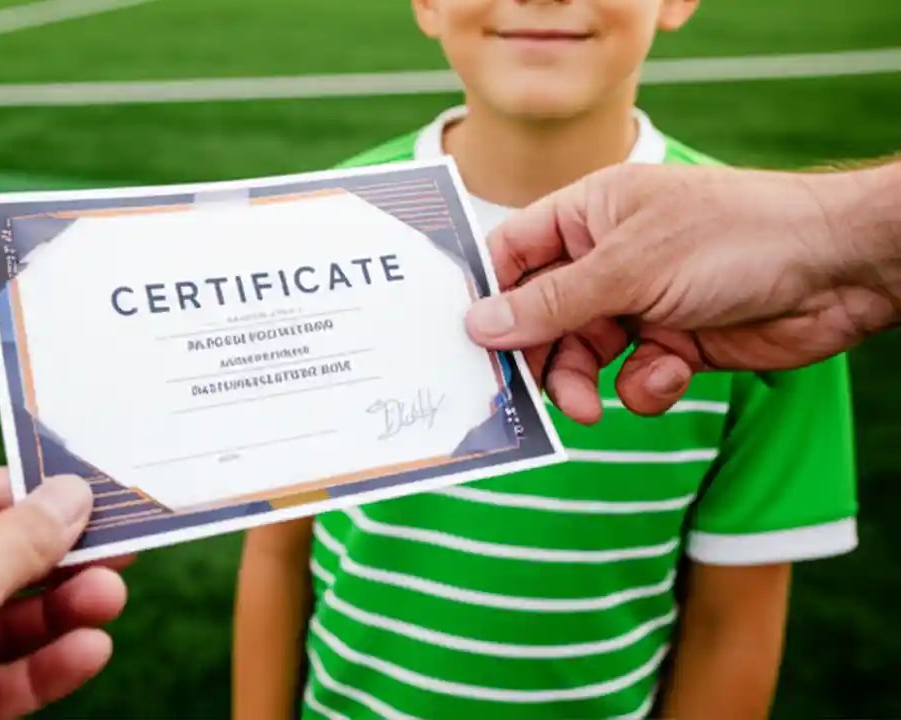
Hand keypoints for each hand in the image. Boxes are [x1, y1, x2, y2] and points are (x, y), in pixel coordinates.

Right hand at [463, 161, 899, 422]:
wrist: (838, 272)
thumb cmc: (733, 239)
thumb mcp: (629, 268)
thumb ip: (551, 303)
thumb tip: (478, 326)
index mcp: (587, 215)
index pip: (512, 254)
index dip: (488, 296)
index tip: (467, 342)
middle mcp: (606, 259)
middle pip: (539, 317)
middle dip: (537, 357)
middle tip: (527, 397)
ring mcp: (638, 303)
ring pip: (580, 356)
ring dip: (583, 384)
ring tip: (594, 407)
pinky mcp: (672, 345)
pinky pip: (630, 379)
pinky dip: (644, 386)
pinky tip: (672, 373)